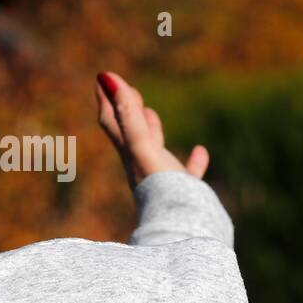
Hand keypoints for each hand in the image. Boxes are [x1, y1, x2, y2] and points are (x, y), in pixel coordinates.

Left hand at [95, 71, 209, 187]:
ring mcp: (163, 179)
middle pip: (128, 132)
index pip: (112, 120)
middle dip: (125, 109)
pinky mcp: (184, 192)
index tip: (101, 76)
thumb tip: (106, 77)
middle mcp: (142, 165)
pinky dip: (192, 160)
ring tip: (151, 112)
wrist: (182, 227)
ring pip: (154, 150)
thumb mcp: (142, 145)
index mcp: (130, 154)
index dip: (106, 98)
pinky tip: (201, 151)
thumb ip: (127, 113)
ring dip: (152, 130)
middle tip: (123, 88)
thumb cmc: (160, 186)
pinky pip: (187, 172)